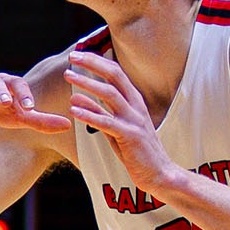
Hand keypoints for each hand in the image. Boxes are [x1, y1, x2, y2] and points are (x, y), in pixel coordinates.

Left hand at [65, 51, 182, 195]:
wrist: (159, 174)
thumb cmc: (137, 152)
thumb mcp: (115, 128)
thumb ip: (98, 112)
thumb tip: (77, 98)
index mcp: (135, 101)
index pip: (116, 72)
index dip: (97, 61)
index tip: (78, 55)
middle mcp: (136, 106)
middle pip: (114, 76)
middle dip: (92, 63)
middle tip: (72, 57)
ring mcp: (134, 120)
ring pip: (110, 94)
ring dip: (88, 83)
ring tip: (69, 77)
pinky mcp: (130, 137)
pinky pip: (107, 122)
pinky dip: (90, 114)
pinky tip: (74, 109)